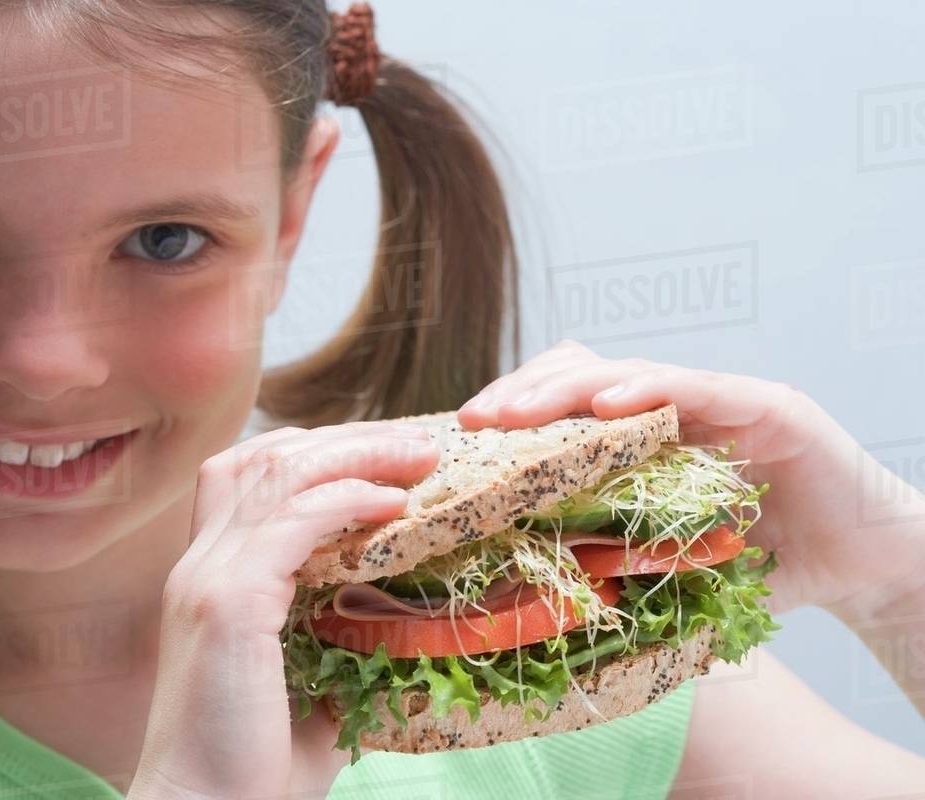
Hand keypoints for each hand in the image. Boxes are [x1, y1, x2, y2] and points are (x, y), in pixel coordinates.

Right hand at [128, 420, 438, 799]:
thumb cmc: (257, 766)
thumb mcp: (309, 683)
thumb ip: (341, 637)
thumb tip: (404, 616)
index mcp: (210, 577)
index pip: (245, 473)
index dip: (314, 451)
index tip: (382, 457)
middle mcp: (200, 565)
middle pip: (267, 456)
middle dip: (346, 439)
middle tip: (416, 445)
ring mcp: (207, 579)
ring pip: (279, 473)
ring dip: (357, 455)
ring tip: (418, 458)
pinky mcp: (227, 604)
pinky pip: (292, 521)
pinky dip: (346, 500)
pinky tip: (393, 504)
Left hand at [454, 339, 924, 620]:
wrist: (868, 566)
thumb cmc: (769, 565)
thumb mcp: (674, 567)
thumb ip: (622, 565)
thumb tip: (544, 598)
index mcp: (650, 438)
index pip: (569, 407)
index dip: (518, 414)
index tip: (464, 437)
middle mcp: (680, 407)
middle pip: (585, 377)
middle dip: (524, 394)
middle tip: (471, 419)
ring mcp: (723, 398)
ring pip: (629, 371)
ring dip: (567, 389)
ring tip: (515, 412)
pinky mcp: (768, 404)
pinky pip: (697, 385)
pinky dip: (647, 390)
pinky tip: (604, 403)